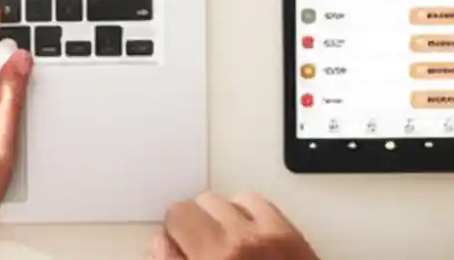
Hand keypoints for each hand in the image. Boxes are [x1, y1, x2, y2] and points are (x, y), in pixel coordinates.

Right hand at [150, 192, 317, 259]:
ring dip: (222, 219)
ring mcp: (268, 235)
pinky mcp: (291, 234)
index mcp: (213, 259)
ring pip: (227, 200)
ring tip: (227, 247)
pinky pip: (257, 202)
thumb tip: (163, 245)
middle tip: (202, 252)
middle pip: (198, 204)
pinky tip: (249, 239)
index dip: (174, 236)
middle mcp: (240, 243)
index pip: (176, 216)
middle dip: (195, 226)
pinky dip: (249, 215)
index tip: (179, 249)